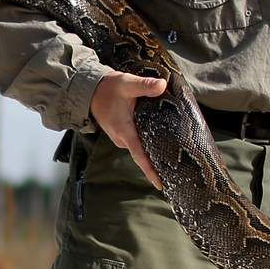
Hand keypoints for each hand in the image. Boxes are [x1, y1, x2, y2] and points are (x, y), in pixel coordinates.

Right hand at [91, 71, 168, 186]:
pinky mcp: (122, 133)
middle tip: (179, 168)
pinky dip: (147, 141)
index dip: (150, 172)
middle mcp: (122, 138)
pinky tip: (161, 138)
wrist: (90, 90)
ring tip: (175, 154)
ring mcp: (122, 137)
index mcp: (125, 132)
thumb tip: (162, 86)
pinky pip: (137, 141)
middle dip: (159, 161)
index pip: (140, 156)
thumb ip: (144, 86)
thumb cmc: (107, 88)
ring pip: (141, 147)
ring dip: (154, 149)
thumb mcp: (126, 84)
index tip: (161, 185)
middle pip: (144, 154)